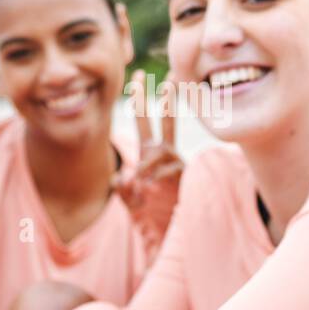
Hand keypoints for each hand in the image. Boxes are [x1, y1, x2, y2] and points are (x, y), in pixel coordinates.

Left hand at [113, 69, 182, 247]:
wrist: (170, 234)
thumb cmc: (151, 215)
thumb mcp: (130, 200)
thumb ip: (124, 188)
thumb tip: (122, 178)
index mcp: (149, 153)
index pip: (144, 121)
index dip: (139, 99)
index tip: (136, 77)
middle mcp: (165, 153)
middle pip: (162, 119)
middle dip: (159, 97)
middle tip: (154, 75)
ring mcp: (177, 164)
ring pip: (162, 148)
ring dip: (148, 164)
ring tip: (141, 184)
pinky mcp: (185, 177)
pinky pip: (168, 170)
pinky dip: (156, 179)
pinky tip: (149, 191)